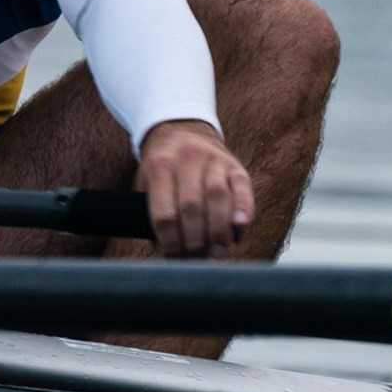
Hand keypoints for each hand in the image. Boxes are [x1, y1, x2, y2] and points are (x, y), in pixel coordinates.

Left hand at [136, 120, 253, 258]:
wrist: (181, 129)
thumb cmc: (163, 168)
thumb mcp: (148, 182)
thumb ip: (153, 214)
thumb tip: (166, 256)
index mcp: (159, 165)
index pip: (164, 213)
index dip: (170, 243)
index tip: (175, 260)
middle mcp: (186, 158)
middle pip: (191, 208)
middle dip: (195, 242)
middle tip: (198, 263)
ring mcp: (213, 158)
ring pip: (217, 198)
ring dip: (218, 232)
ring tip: (218, 255)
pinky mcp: (235, 164)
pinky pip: (242, 187)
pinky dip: (243, 209)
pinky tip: (240, 228)